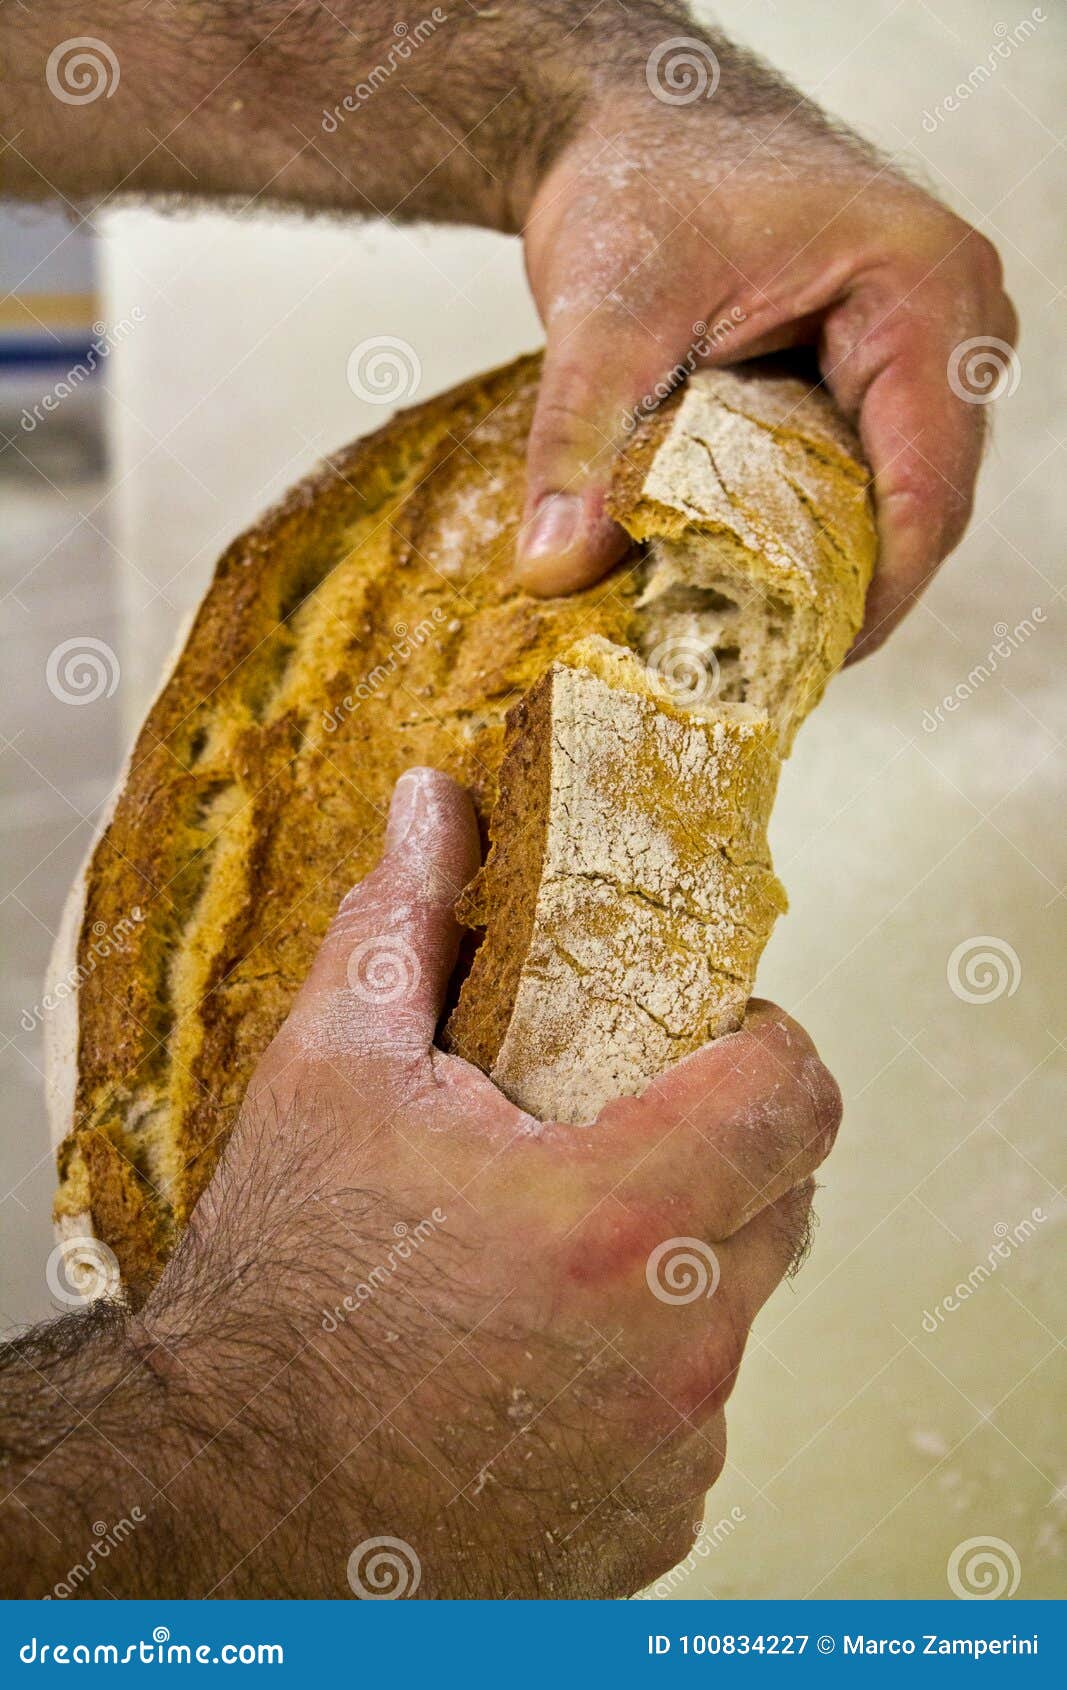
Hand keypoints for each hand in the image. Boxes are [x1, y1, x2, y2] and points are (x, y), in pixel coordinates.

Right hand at [128, 767, 840, 1597]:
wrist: (221, 1502)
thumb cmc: (274, 1292)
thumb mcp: (328, 1077)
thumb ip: (404, 925)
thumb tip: (435, 802)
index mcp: (616, 1219)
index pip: (796, 1100)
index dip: (772, 1045)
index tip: (716, 1034)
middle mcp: (674, 1346)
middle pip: (783, 1202)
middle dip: (723, 1148)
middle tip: (618, 1129)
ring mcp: (671, 1448)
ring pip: (736, 1309)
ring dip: (677, 1263)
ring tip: (558, 1251)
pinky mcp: (653, 1521)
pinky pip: (694, 1413)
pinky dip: (644, 1371)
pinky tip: (540, 1357)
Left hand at [518, 54, 1016, 655]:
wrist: (633, 125)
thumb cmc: (642, 178)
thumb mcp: (606, 311)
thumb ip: (582, 443)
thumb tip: (553, 574)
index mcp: (922, 294)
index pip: (926, 488)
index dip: (872, 594)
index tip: (796, 665)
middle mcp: (953, 324)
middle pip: (922, 506)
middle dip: (845, 592)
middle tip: (759, 669)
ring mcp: (927, 348)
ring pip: (898, 498)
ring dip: (828, 567)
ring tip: (747, 636)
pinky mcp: (882, 370)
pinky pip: (867, 473)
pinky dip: (810, 526)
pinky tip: (745, 574)